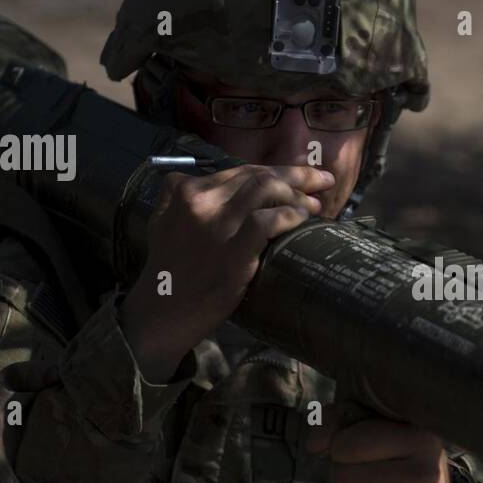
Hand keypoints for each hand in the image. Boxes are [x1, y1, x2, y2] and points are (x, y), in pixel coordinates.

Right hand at [119, 163, 333, 380]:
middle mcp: (201, 201)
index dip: (274, 171)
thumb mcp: (160, 221)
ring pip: (267, 190)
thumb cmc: (166, 270)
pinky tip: (303, 218)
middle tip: (321, 181)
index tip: (296, 176)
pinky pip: (269, 221)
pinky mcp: (234, 252)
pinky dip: (292, 215)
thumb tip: (200, 179)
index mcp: (185, 190)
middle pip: (259, 176)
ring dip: (298, 194)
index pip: (241, 170)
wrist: (161, 312)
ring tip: (316, 204)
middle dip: (296, 175)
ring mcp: (218, 226)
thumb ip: (177, 195)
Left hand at [304, 402, 452, 482]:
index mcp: (421, 439)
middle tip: (356, 475)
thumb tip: (315, 445)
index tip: (348, 449)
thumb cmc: (396, 453)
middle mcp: (428, 477)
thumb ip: (337, 421)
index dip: (340, 447)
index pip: (354, 445)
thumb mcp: (371, 424)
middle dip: (342, 476)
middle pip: (347, 480)